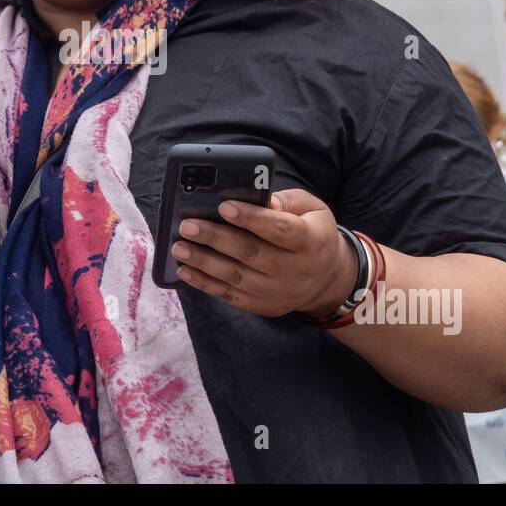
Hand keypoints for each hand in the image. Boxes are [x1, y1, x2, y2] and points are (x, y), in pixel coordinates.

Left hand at [171, 188, 357, 317]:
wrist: (326, 278)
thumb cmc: (312, 233)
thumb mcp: (311, 209)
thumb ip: (286, 201)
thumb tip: (261, 200)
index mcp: (311, 241)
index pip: (280, 229)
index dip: (252, 218)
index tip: (224, 206)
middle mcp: (295, 270)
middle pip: (251, 253)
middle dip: (216, 238)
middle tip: (187, 226)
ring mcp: (278, 292)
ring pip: (236, 277)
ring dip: (204, 262)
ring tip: (179, 248)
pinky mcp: (264, 305)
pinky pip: (231, 295)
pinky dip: (206, 284)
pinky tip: (186, 270)